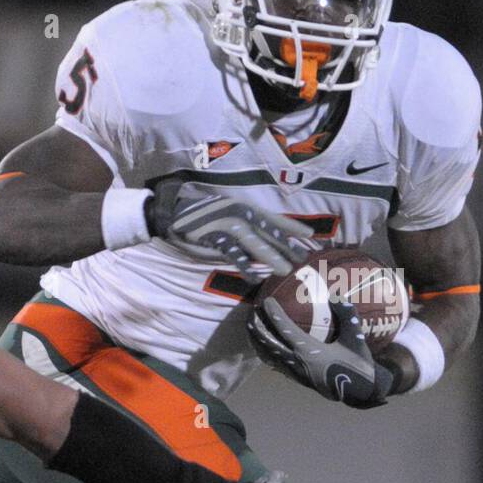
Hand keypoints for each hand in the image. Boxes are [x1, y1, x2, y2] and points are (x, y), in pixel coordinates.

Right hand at [147, 182, 311, 277]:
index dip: (290, 225)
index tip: (309, 234)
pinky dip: (242, 263)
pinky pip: (231, 251)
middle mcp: (238, 212)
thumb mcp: (226, 212)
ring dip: (270, 256)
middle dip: (286, 245)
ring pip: (253, 242)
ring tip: (285, 269)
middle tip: (303, 258)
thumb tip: (261, 238)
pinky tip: (252, 276)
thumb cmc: (200, 214)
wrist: (172, 211)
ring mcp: (226, 223)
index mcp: (243, 206)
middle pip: (267, 232)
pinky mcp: (213, 235)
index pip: (271, 217)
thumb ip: (243, 223)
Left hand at [249, 297, 395, 407]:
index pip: (285, 329)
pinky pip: (275, 363)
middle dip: (258, 327)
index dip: (274, 314)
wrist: (360, 391)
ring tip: (251, 327)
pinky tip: (262, 347)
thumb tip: (335, 295)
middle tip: (252, 312)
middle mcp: (296, 362)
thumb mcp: (355, 337)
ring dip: (259, 340)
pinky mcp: (296, 378)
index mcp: (309, 351)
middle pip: (269, 343)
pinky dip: (266, 352)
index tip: (266, 301)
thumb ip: (346, 315)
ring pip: (269, 354)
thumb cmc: (358, 363)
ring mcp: (294, 371)